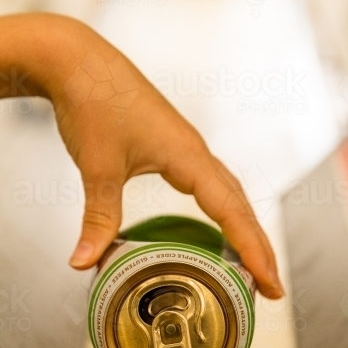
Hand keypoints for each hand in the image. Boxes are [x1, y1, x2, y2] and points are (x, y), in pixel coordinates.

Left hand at [37, 17, 283, 298]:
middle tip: (271, 288)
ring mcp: (184, 146)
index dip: (252, 250)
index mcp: (187, 155)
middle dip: (258, 247)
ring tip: (253, 264)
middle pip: (240, 205)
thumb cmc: (92, 99)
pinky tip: (216, 226)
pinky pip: (209, 184)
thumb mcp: (98, 166)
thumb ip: (98, 217)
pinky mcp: (170, 144)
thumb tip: (84, 262)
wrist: (75, 59)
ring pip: (228, 193)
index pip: (231, 212)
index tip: (269, 282)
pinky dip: (222, 210)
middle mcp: (194, 151)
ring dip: (244, 229)